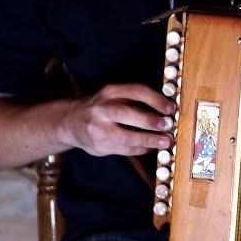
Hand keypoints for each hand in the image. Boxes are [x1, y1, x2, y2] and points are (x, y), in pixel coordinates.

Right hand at [61, 83, 175, 156]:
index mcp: (109, 92)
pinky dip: (141, 149)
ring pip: (126, 137)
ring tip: (165, 142)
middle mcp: (102, 109)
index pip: (135, 91)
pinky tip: (151, 147)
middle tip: (167, 125)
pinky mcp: (100, 146)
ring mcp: (99, 129)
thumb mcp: (112, 96)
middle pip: (127, 113)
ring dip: (149, 140)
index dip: (155, 99)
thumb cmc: (100, 108)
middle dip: (150, 121)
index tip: (170, 108)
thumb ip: (133, 100)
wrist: (70, 123)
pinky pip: (125, 150)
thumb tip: (164, 109)